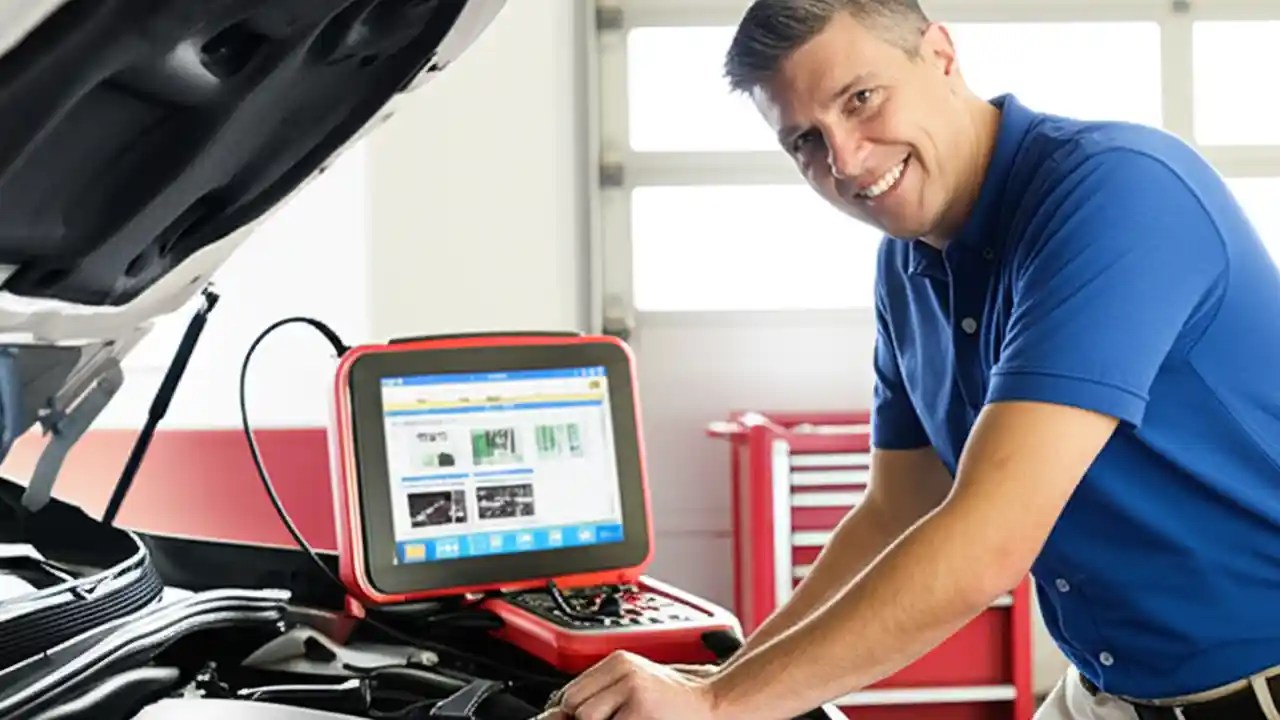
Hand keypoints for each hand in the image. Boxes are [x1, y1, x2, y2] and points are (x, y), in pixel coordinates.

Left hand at [537, 651, 721, 719]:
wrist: (716, 707)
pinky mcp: (639, 711)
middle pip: (574, 706)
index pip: (571, 692)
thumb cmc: (677, 704)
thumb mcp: (634, 688)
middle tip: (622, 718)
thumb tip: (553, 716)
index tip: (587, 718)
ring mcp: (632, 691)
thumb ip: (599, 697)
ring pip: (587, 718)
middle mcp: (624, 671)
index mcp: (619, 662)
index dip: (574, 715)